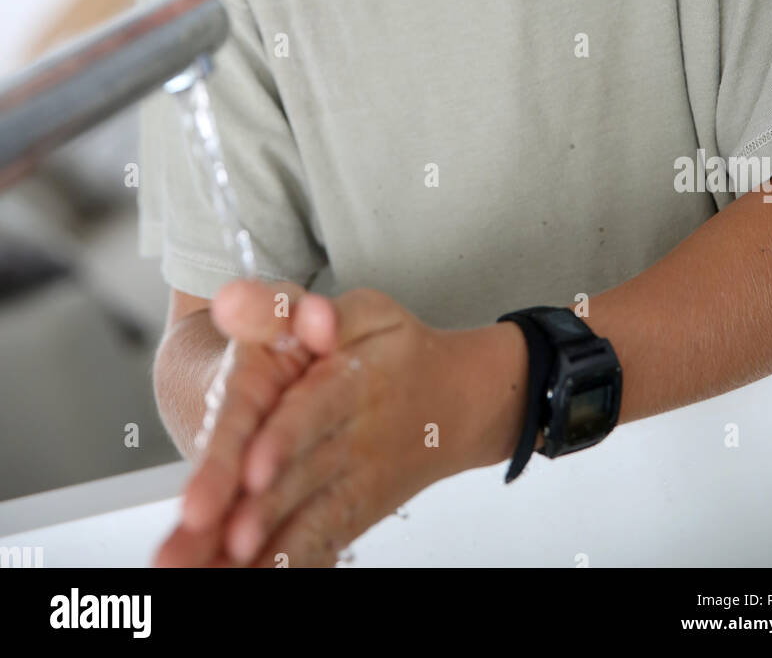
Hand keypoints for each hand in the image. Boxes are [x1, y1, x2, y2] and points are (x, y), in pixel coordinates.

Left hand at [153, 280, 499, 567]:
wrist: (462, 402)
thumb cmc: (400, 350)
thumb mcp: (360, 310)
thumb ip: (289, 306)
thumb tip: (230, 299)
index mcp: (353, 381)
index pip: (312, 411)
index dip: (283, 440)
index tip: (251, 469)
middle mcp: (352, 440)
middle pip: (295, 477)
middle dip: (246, 508)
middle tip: (200, 527)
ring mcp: (354, 484)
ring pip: (302, 520)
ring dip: (259, 547)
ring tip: (216, 562)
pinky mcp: (352, 517)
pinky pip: (314, 546)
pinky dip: (282, 565)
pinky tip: (239, 579)